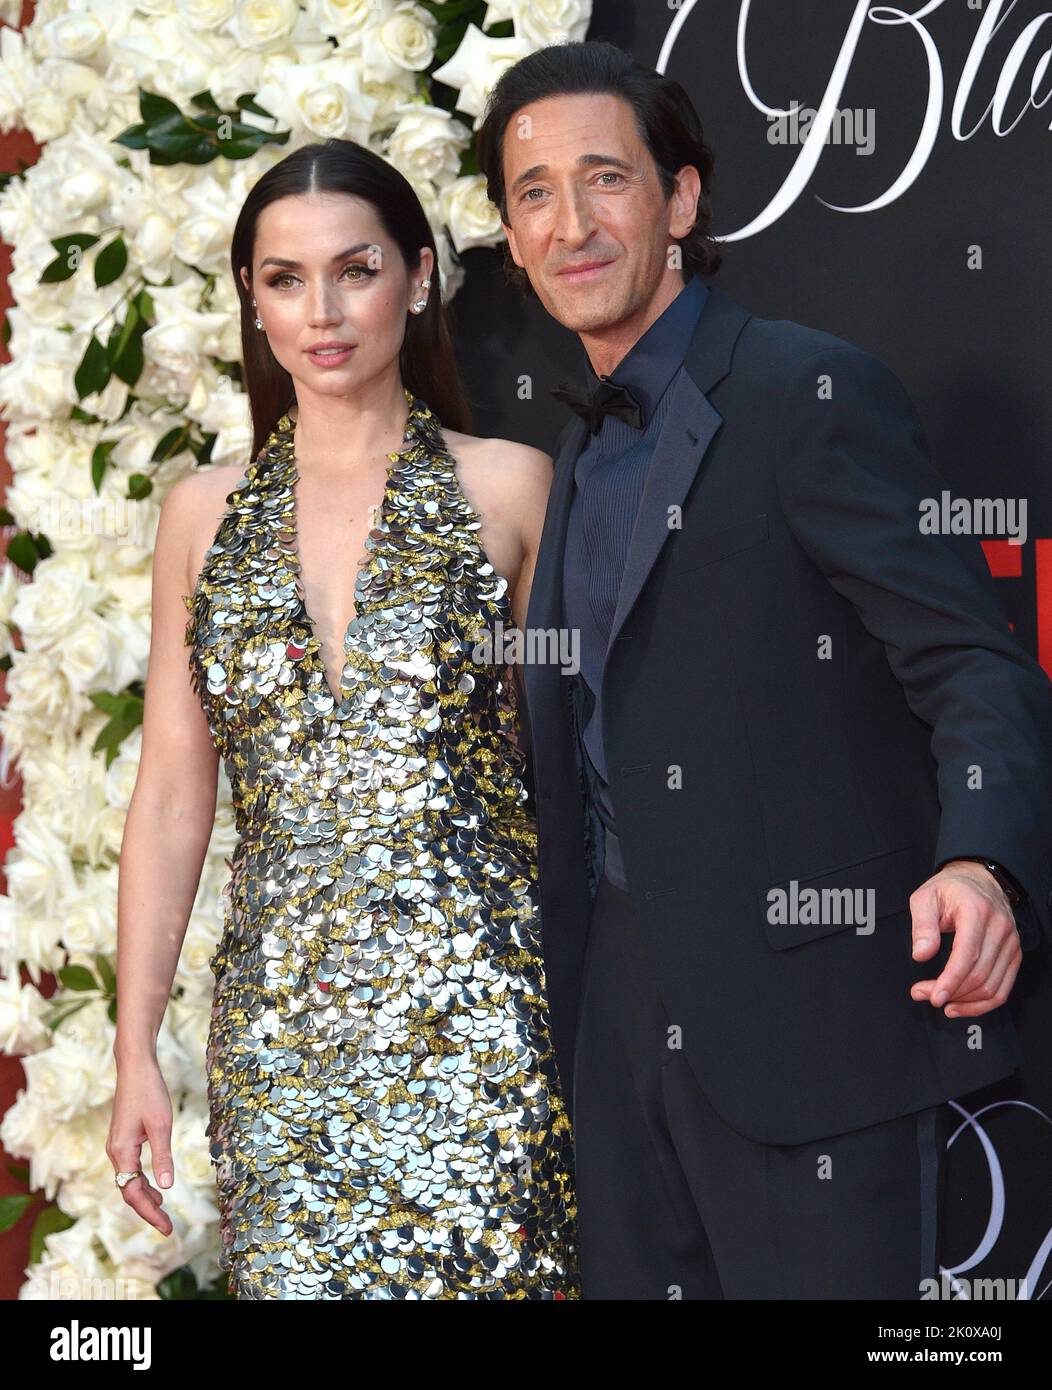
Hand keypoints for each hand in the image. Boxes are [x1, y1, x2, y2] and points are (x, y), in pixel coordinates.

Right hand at [106, 1061, 174, 1235]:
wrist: (135, 1067)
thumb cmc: (149, 1092)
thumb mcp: (161, 1124)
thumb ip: (163, 1156)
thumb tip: (166, 1187)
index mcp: (122, 1151)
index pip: (133, 1193)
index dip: (150, 1213)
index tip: (167, 1228)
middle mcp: (115, 1152)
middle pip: (129, 1191)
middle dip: (148, 1210)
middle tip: (168, 1227)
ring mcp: (118, 1146)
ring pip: (129, 1181)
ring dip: (145, 1197)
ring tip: (163, 1211)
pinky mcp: (123, 1139)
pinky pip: (130, 1169)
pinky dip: (143, 1181)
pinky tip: (156, 1186)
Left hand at [909, 860, 1021, 1017]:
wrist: (978, 879)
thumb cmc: (950, 889)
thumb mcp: (925, 897)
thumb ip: (922, 925)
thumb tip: (921, 955)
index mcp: (977, 911)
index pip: (967, 955)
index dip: (950, 981)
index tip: (934, 996)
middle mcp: (1000, 928)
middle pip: (979, 975)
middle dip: (951, 992)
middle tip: (924, 995)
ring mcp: (1011, 943)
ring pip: (992, 987)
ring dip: (964, 1001)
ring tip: (940, 1001)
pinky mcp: (1014, 955)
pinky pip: (1002, 989)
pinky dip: (982, 1004)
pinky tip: (961, 1005)